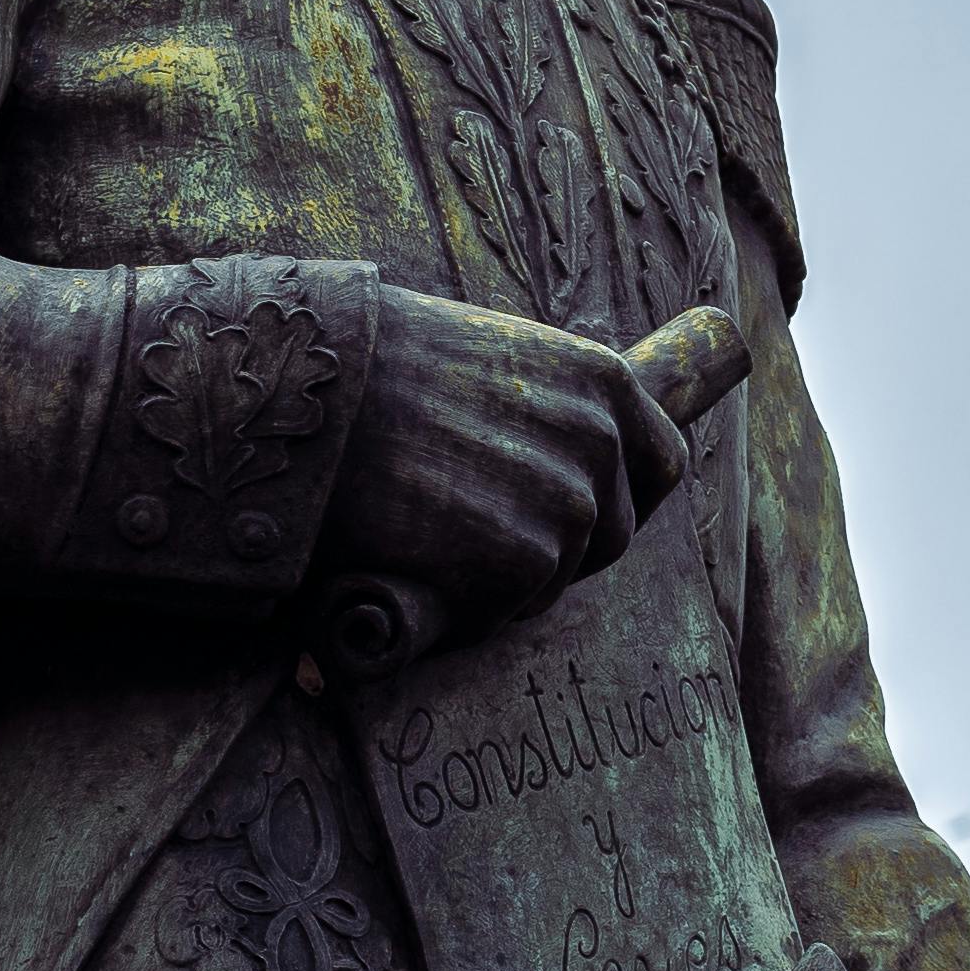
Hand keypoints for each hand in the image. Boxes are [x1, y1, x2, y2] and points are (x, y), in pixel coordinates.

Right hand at [318, 288, 686, 634]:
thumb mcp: (487, 358)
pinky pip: (501, 611)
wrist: (310, 387)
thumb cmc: (374, 368)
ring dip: (496, 584)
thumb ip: (538, 407)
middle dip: (552, 552)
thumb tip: (549, 468)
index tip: (574, 517)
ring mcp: (566, 505)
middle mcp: (600, 442)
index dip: (619, 499)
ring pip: (550, 580)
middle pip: (610, 537)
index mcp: (602, 382)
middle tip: (473, 543)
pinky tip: (407, 576)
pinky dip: (457, 611)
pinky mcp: (520, 561)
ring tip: (423, 549)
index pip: (659, 463)